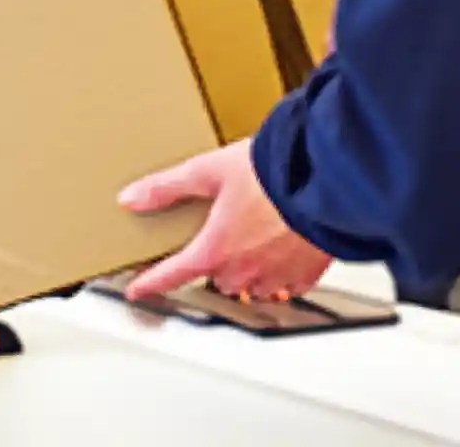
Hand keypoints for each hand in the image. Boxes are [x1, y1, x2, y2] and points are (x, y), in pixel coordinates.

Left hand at [118, 139, 331, 301]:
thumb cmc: (274, 174)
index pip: (174, 274)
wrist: (328, 178)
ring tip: (251, 242)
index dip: (152, 282)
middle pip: (215, 278)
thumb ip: (167, 187)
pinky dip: (278, 277)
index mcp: (216, 249)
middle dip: (211, 263)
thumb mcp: (209, 170)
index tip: (139, 289)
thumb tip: (132, 198)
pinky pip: (286, 286)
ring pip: (249, 286)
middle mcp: (245, 270)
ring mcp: (277, 275)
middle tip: (217, 238)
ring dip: (243, 271)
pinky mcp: (308, 272)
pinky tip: (281, 255)